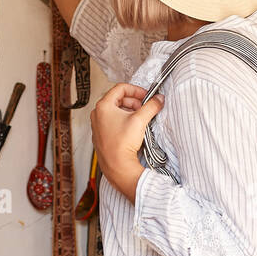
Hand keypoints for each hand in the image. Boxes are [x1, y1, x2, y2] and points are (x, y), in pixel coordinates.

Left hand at [90, 83, 162, 201]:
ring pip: (115, 110)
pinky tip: (132, 129)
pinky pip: (112, 121)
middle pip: (118, 99)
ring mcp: (97, 125)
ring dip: (129, 111)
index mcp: (103, 106)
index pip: (120, 88)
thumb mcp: (140, 120)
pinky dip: (123, 120)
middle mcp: (97, 114)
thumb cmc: (122, 144)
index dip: (136, 90)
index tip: (146, 96)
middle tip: (144, 107)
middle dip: (134, 101)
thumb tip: (159, 99)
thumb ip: (151, 106)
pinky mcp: (101, 135)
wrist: (117, 166)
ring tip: (140, 118)